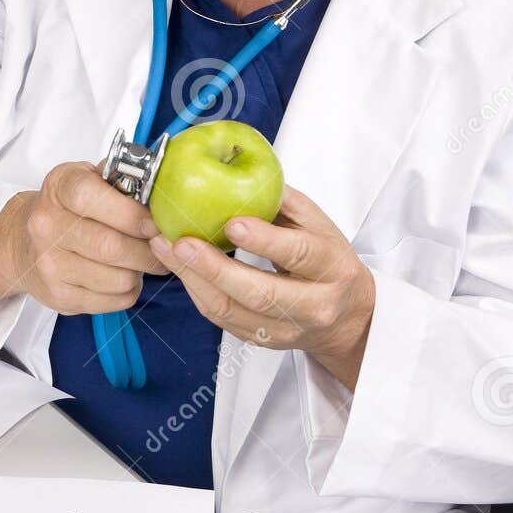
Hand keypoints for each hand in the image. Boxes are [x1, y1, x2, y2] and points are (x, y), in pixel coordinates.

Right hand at [0, 161, 166, 314]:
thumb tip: (160, 197)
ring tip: (140, 261)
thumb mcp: (86, 178)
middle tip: (162, 247)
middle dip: (148, 250)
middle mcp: (46, 227)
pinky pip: (114, 301)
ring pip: (118, 279)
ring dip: (140, 272)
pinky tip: (123, 276)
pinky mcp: (59, 296)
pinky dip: (129, 291)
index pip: (92, 198)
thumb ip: (120, 181)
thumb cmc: (67, 208)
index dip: (131, 213)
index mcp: (58, 188)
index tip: (153, 222)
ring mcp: (49, 265)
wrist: (23, 244)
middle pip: (111, 246)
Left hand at [148, 184, 375, 391]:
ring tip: (166, 249)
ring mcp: (285, 329)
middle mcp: (312, 305)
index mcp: (332, 268)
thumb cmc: (328, 262)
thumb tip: (242, 172)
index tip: (232, 224)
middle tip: (181, 242)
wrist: (346, 318)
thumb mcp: (320, 226)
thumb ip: (285, 203)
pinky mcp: (261, 340)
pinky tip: (179, 268)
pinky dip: (196, 291)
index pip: (300, 255)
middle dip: (215, 269)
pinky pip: (221, 319)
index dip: (265, 240)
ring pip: (232, 311)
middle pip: (260, 294)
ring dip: (193, 280)